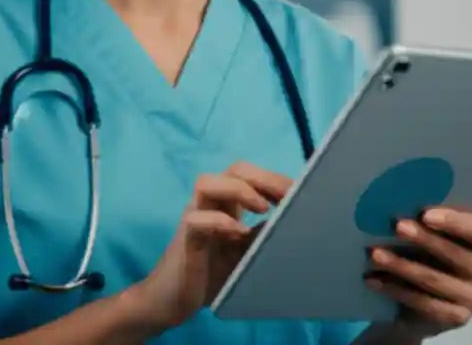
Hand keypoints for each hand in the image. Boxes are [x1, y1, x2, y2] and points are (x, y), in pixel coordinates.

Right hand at [134, 161, 291, 329]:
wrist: (171, 301)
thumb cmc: (211, 275)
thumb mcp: (247, 253)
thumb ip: (263, 234)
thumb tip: (296, 220)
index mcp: (227, 205)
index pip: (249, 175)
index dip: (274, 178)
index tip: (300, 191)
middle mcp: (209, 204)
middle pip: (233, 170)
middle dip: (263, 177)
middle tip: (287, 195)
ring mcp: (194, 218)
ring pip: (207, 183)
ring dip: (239, 190)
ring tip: (263, 209)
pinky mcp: (185, 239)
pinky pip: (196, 219)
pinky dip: (219, 222)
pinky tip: (238, 234)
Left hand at [364, 200, 471, 339]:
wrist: (429, 301)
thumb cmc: (437, 255)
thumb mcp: (442, 234)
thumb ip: (440, 215)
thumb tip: (427, 178)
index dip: (454, 222)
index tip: (426, 214)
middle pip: (455, 256)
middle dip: (424, 240)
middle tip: (396, 226)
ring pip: (434, 280)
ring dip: (401, 265)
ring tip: (375, 254)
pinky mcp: (456, 318)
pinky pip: (422, 303)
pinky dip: (395, 289)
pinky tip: (374, 279)